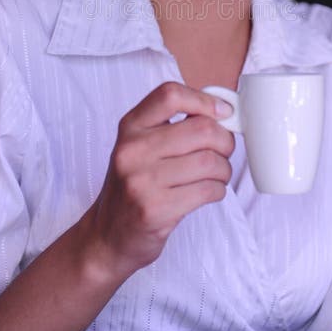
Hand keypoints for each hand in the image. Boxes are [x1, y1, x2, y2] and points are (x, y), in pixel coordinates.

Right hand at [86, 81, 233, 278]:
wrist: (106, 235)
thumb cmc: (132, 187)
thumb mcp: (139, 147)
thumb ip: (172, 126)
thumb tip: (223, 113)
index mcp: (130, 127)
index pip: (170, 95)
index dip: (205, 100)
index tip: (223, 112)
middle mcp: (132, 150)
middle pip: (202, 129)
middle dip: (225, 142)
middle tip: (224, 152)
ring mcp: (141, 180)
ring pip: (210, 162)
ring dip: (224, 170)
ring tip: (216, 176)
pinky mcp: (155, 209)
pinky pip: (207, 190)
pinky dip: (218, 191)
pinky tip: (208, 192)